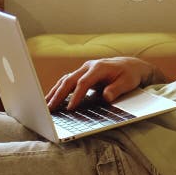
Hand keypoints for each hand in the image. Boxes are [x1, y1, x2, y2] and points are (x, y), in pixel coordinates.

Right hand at [45, 57, 164, 110]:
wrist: (130, 65)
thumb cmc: (129, 74)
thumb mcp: (128, 82)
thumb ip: (116, 89)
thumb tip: (106, 97)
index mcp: (99, 67)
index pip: (83, 82)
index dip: (76, 96)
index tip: (70, 109)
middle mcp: (88, 66)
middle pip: (69, 80)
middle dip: (58, 94)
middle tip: (49, 109)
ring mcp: (83, 69)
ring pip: (65, 80)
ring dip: (55, 92)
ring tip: (45, 106)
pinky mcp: (81, 74)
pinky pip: (67, 81)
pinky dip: (58, 89)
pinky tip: (50, 99)